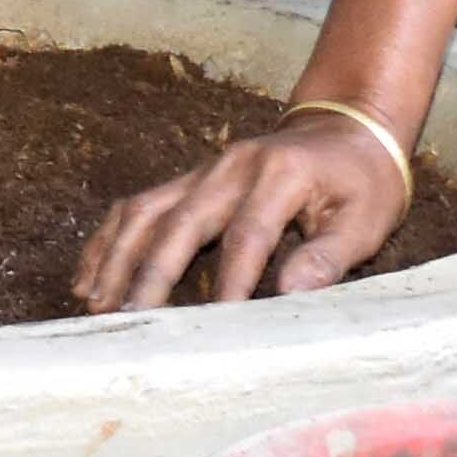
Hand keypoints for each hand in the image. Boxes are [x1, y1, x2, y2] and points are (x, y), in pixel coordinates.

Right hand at [75, 118, 413, 311]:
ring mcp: (205, 171)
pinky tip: (89, 277)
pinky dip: (110, 241)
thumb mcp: (367, 217)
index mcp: (280, 175)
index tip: (215, 328)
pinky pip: (139, 206)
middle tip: (131, 321)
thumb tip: (291, 292)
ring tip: (95, 304)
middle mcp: (232, 168)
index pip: (248, 235)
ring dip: (117, 257)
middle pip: (181, 222)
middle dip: (152, 274)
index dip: (231, 282)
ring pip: (146, 211)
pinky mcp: (190, 181)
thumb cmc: (362, 182)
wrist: (346, 128)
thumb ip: (331, 255)